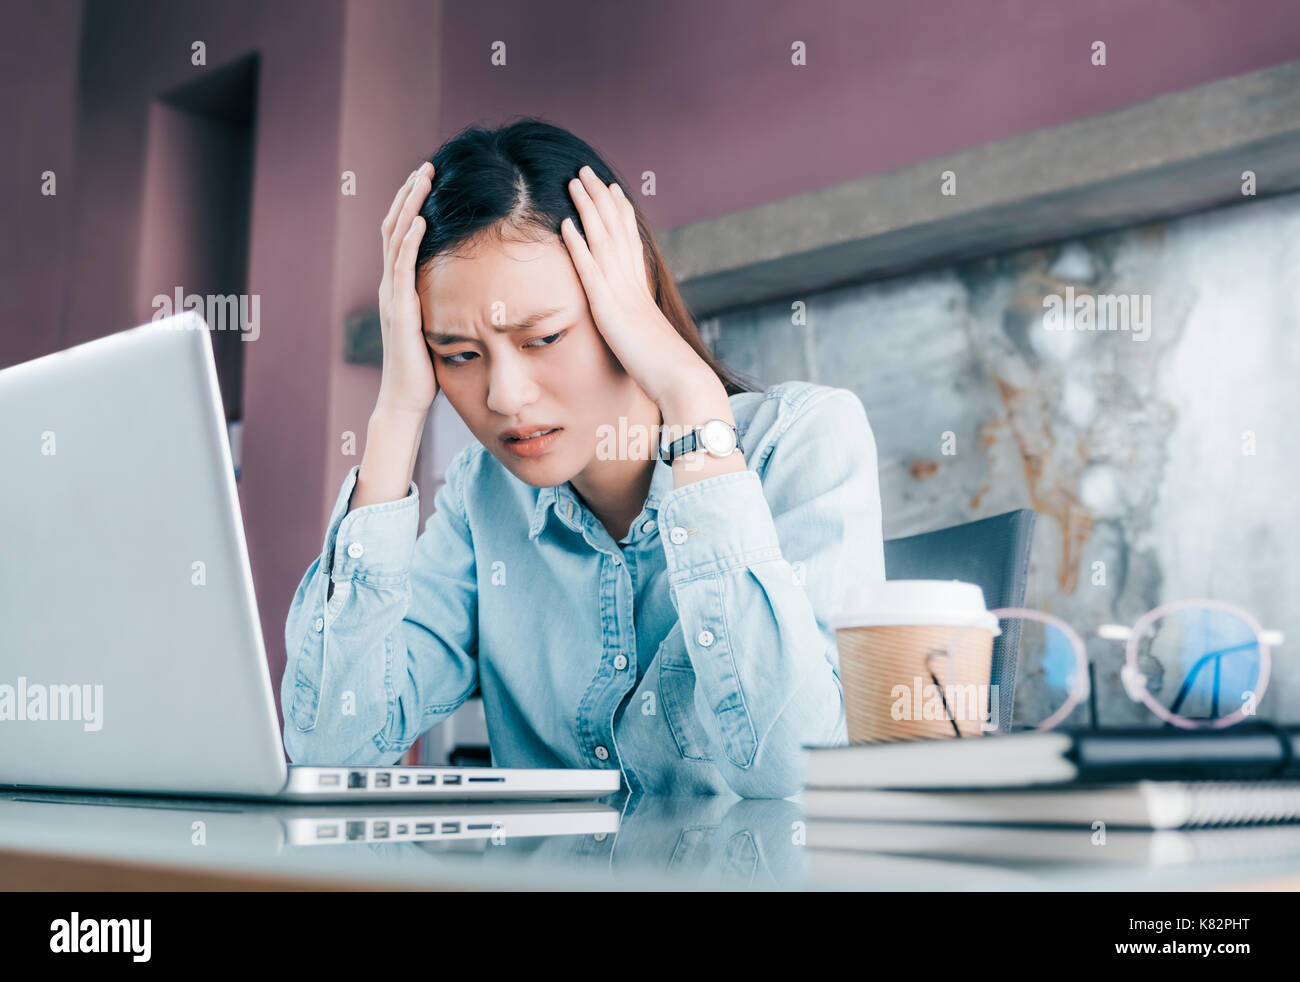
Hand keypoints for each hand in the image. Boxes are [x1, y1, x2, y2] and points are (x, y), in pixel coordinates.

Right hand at [376, 162, 437, 415]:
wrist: (406, 399)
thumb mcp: (436, 326)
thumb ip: (442, 303)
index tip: (429, 180)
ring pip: (396, 240)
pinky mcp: (400, 311)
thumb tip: (467, 288)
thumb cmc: (425, 368)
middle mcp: (390, 286)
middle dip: (410, 195)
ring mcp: (392, 297)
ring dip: (410, 206)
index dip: (413, 206)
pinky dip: (410, 241)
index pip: (402, 236)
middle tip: (426, 166)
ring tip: (423, 178)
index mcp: (399, 287)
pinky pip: (402, 269)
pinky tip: (421, 220)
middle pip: (395, 228)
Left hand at [559, 165, 715, 407]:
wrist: (682, 381)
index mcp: (642, 291)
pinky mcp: (609, 310)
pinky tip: (565, 224)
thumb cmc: (669, 371)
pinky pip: (590, 271)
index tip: (612, 190)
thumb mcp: (651, 344)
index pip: (629, 242)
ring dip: (587, 208)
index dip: (620, 214)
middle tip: (587, 171)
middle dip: (600, 198)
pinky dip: (577, 245)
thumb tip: (641, 334)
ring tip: (574, 181)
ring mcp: (621, 294)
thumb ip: (641, 332)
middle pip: (615, 230)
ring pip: (603, 240)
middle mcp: (633, 285)